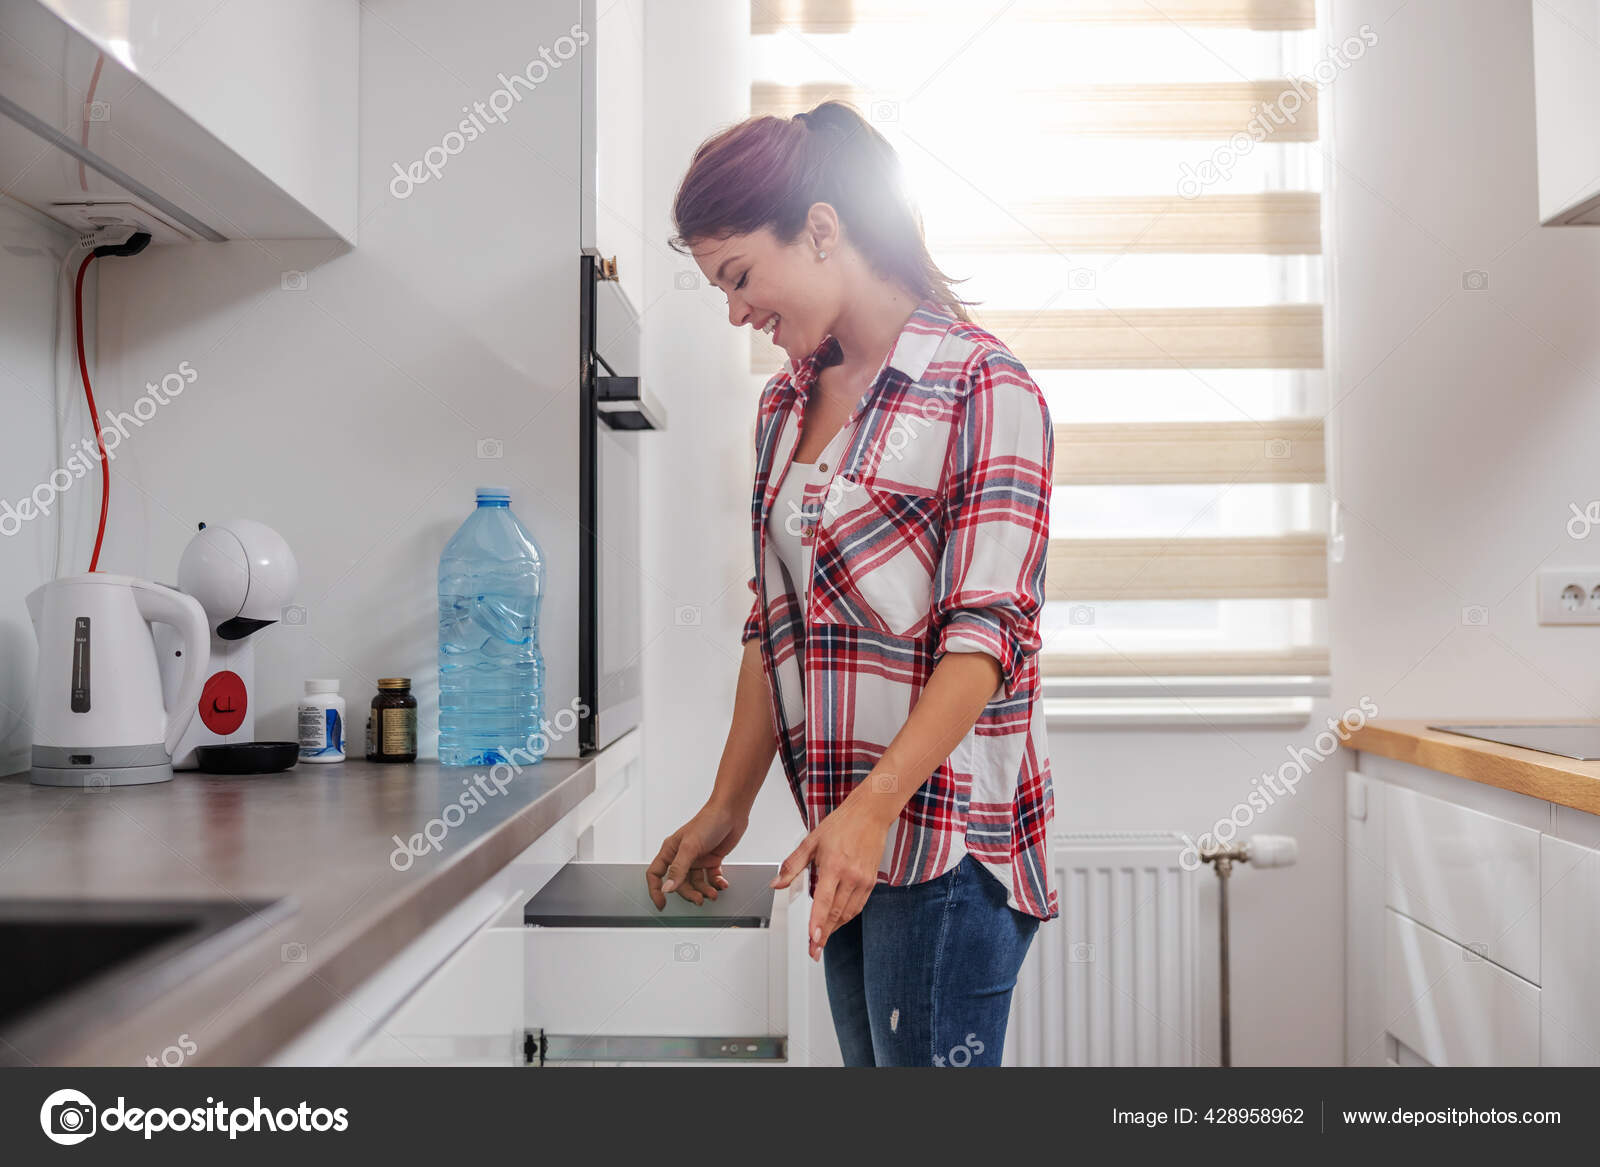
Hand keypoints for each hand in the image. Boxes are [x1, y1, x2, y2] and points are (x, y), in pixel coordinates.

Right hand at [647, 800, 748, 908]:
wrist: (731, 812)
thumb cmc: (708, 821)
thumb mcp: (690, 847)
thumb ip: (678, 869)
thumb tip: (668, 888)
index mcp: (670, 850)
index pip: (656, 874)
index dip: (656, 890)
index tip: (662, 904)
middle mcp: (682, 856)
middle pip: (679, 883)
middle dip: (689, 893)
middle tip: (699, 900)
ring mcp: (697, 859)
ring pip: (696, 883)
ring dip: (705, 890)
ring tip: (713, 893)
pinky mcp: (711, 860)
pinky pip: (710, 877)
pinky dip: (716, 883)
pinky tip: (721, 883)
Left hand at [771, 791, 892, 960]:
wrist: (871, 814)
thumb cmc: (843, 823)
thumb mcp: (811, 841)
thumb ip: (793, 865)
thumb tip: (776, 883)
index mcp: (834, 865)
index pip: (824, 901)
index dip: (818, 923)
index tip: (813, 939)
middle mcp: (851, 876)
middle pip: (836, 913)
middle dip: (824, 934)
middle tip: (814, 950)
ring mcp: (863, 880)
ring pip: (847, 913)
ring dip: (834, 928)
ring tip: (822, 939)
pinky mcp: (871, 882)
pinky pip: (858, 906)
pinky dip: (846, 917)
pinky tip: (836, 921)